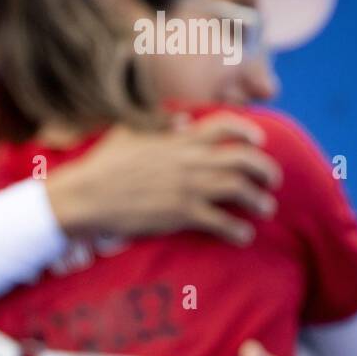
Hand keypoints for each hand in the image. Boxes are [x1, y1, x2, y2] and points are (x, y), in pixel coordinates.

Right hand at [46, 112, 281, 244]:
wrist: (85, 196)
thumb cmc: (101, 165)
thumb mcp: (127, 134)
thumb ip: (157, 124)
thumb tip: (181, 119)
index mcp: (177, 140)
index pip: (225, 126)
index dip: (249, 131)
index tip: (260, 139)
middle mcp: (189, 161)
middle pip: (244, 160)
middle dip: (266, 169)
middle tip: (272, 180)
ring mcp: (187, 188)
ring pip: (240, 190)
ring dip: (259, 200)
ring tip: (264, 207)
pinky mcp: (180, 214)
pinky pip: (221, 222)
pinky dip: (238, 230)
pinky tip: (244, 236)